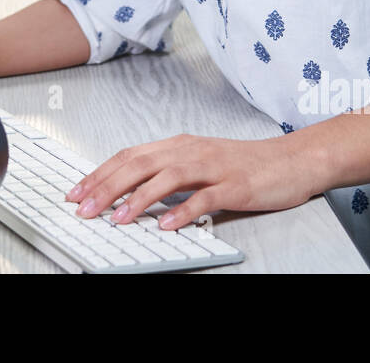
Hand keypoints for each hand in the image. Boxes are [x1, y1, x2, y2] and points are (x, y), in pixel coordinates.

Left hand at [64, 133, 316, 230]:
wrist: (292, 160)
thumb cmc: (245, 164)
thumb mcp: (199, 162)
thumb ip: (167, 172)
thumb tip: (128, 192)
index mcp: (179, 145)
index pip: (130, 156)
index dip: (100, 173)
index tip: (77, 191)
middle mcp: (192, 151)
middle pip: (140, 164)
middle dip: (107, 186)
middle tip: (84, 207)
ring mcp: (214, 167)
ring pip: (167, 178)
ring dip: (138, 199)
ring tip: (117, 217)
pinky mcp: (236, 185)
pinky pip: (205, 198)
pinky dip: (183, 211)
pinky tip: (166, 225)